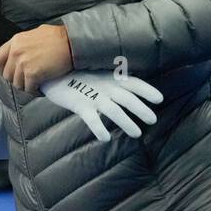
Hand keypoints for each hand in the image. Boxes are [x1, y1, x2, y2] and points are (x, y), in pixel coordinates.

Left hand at [0, 25, 72, 93]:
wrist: (72, 42)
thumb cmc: (59, 37)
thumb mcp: (35, 34)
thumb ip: (24, 44)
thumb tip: (22, 52)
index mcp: (16, 41)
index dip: (2, 68)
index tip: (10, 72)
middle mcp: (16, 52)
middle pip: (7, 74)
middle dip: (16, 79)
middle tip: (26, 80)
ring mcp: (23, 63)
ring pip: (17, 84)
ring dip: (26, 86)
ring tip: (35, 85)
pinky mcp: (32, 74)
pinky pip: (29, 88)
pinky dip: (35, 91)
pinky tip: (40, 89)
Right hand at [40, 71, 163, 141]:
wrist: (51, 72)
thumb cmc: (78, 75)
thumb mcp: (98, 74)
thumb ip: (113, 81)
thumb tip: (130, 91)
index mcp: (111, 78)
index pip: (134, 83)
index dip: (147, 91)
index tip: (160, 99)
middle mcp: (105, 86)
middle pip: (128, 99)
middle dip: (142, 109)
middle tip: (153, 120)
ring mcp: (92, 96)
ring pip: (114, 111)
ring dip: (127, 122)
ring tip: (137, 134)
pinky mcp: (79, 105)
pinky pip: (91, 119)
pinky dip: (99, 128)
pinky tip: (105, 139)